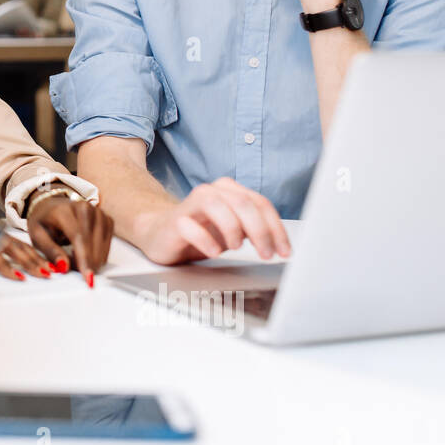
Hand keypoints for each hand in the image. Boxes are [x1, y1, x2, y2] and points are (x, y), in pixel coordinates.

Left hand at [0, 195, 113, 288]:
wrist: (51, 206)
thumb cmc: (44, 221)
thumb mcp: (37, 236)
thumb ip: (50, 251)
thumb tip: (64, 266)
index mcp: (64, 210)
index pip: (78, 237)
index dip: (84, 259)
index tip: (88, 278)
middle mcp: (84, 208)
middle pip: (93, 241)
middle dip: (89, 262)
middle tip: (80, 275)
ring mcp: (98, 212)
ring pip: (103, 242)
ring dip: (94, 259)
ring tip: (81, 265)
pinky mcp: (106, 219)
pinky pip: (108, 241)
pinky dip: (100, 253)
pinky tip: (89, 258)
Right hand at [140, 178, 290, 265]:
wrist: (159, 233)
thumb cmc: (199, 231)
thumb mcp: (233, 231)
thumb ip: (254, 230)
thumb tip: (281, 244)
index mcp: (229, 191)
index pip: (260, 204)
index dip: (276, 228)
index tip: (284, 251)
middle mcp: (211, 192)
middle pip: (243, 204)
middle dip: (261, 231)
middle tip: (266, 254)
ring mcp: (191, 204)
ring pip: (218, 207)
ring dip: (233, 231)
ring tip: (235, 248)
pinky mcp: (175, 221)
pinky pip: (192, 228)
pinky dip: (206, 242)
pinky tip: (213, 252)